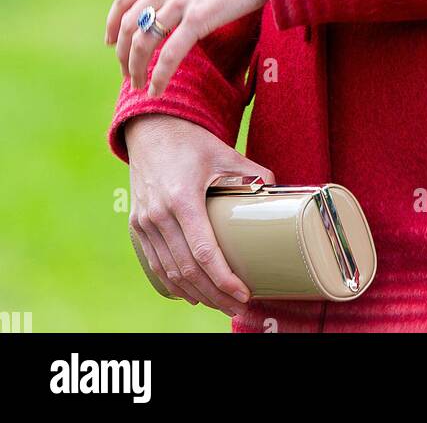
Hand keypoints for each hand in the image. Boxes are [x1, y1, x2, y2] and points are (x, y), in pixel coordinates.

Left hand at [104, 0, 265, 97]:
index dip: (112, 22)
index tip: (110, 41)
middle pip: (128, 23)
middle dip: (122, 52)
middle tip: (125, 71)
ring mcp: (182, 0)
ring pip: (143, 41)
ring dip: (135, 68)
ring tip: (138, 85)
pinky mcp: (199, 18)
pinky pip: (170, 54)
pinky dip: (159, 76)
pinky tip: (157, 89)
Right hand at [124, 114, 274, 314]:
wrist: (152, 130)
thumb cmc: (193, 142)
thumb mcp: (226, 153)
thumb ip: (253, 173)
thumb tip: (279, 193)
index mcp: (182, 198)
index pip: (204, 252)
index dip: (224, 279)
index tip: (244, 293)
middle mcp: (159, 214)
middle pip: (188, 270)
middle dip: (214, 294)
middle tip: (237, 306)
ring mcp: (144, 222)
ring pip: (170, 272)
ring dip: (195, 294)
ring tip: (220, 304)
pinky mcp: (137, 225)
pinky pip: (155, 264)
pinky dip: (173, 284)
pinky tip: (191, 293)